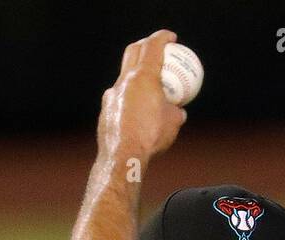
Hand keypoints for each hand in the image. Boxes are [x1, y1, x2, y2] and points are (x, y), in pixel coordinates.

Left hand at [97, 29, 187, 161]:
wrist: (123, 157)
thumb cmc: (151, 138)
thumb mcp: (173, 123)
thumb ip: (176, 111)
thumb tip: (178, 111)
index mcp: (143, 77)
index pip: (153, 46)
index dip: (162, 37)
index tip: (170, 37)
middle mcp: (124, 81)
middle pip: (133, 51)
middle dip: (145, 44)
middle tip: (156, 48)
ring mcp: (112, 95)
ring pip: (124, 76)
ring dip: (136, 73)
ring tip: (147, 83)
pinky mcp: (105, 109)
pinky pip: (119, 97)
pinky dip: (130, 97)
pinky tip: (136, 109)